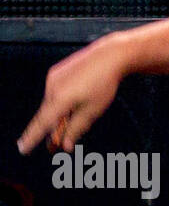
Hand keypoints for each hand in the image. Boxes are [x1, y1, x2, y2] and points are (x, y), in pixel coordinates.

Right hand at [17, 35, 126, 154]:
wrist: (108, 56)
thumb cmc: (103, 86)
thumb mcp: (92, 112)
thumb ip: (76, 129)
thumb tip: (65, 146)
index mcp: (60, 99)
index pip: (42, 124)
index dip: (32, 138)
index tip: (22, 149)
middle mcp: (52, 88)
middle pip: (48, 115)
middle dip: (54, 128)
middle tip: (58, 143)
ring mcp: (52, 78)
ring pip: (52, 104)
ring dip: (60, 114)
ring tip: (81, 109)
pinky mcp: (56, 72)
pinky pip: (56, 93)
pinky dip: (62, 101)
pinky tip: (78, 97)